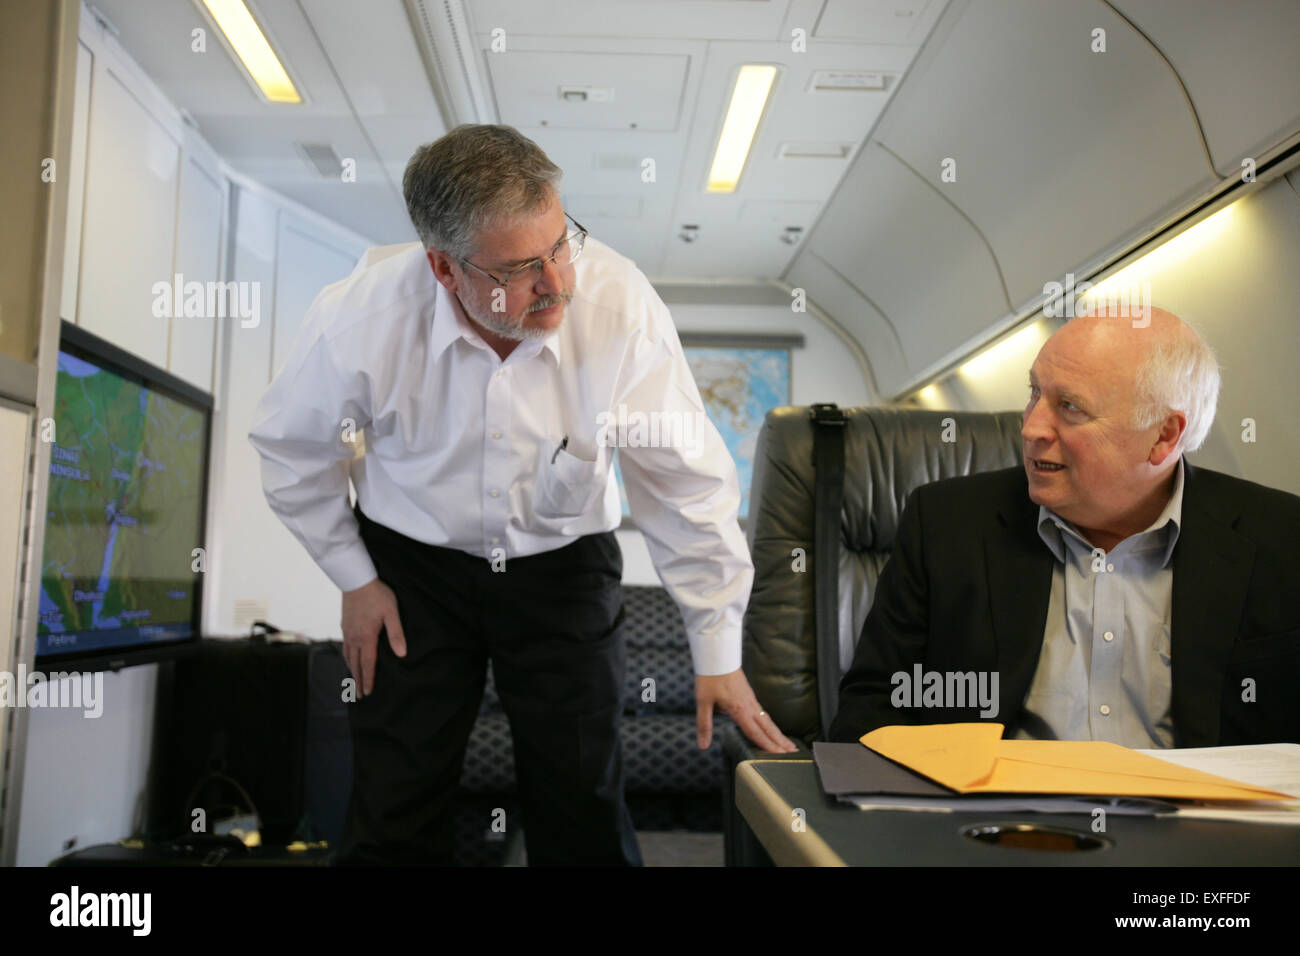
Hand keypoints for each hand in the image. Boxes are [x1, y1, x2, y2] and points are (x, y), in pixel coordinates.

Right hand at [340, 577, 406, 696]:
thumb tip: (402, 654)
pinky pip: (344, 647)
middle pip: (355, 664)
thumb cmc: (377, 595)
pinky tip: (349, 659)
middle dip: (358, 680)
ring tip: (353, 681)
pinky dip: (346, 658)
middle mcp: (354, 637)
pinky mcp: (344, 625)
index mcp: (366, 637)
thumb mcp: (392, 613)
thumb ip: (397, 634)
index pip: (367, 664)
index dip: (368, 679)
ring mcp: (347, 632)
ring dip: (351, 670)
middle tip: (359, 695)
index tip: (367, 692)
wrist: (356, 579)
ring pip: (348, 656)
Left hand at [695, 668, 797, 752]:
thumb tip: (703, 745)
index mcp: (739, 710)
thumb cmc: (710, 678)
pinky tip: (771, 727)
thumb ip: (704, 725)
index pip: (755, 733)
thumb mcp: (702, 702)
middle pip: (768, 728)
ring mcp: (751, 700)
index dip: (767, 746)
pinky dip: (771, 723)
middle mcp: (749, 706)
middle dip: (780, 741)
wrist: (718, 656)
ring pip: (768, 720)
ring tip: (788, 744)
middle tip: (794, 752)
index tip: (779, 755)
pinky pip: (763, 713)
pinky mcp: (750, 695)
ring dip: (778, 733)